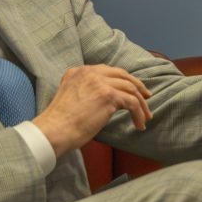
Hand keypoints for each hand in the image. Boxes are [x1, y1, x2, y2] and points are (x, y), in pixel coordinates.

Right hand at [33, 64, 151, 156]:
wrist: (54, 131)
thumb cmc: (61, 123)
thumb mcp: (72, 97)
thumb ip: (87, 91)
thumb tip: (110, 99)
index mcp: (78, 71)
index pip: (108, 70)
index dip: (123, 80)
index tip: (133, 89)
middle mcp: (89, 72)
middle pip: (122, 75)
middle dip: (137, 86)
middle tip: (147, 97)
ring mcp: (99, 82)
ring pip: (130, 88)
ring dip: (141, 104)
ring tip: (146, 117)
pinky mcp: (108, 95)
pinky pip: (132, 102)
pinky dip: (138, 113)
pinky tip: (139, 125)